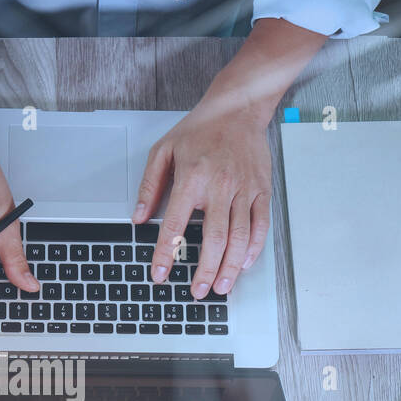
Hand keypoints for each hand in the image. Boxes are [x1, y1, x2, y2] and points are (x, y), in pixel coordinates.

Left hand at [134, 90, 271, 299]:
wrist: (237, 108)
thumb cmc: (200, 129)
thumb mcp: (163, 151)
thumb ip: (149, 186)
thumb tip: (138, 218)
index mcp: (192, 178)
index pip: (175, 226)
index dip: (166, 254)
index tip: (160, 275)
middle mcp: (220, 186)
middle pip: (213, 238)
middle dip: (205, 270)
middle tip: (198, 292)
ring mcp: (244, 189)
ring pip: (239, 236)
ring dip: (230, 266)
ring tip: (221, 286)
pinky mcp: (261, 190)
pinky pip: (260, 224)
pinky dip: (253, 247)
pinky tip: (244, 263)